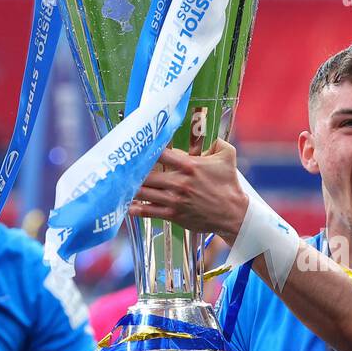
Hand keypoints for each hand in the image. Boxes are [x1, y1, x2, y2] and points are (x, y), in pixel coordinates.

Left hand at [131, 139, 249, 241]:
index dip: (146, 149)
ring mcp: (175, 200)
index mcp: (189, 166)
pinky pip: (149, 211)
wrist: (233, 214)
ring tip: (118, 184)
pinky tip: (126, 205)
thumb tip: (208, 135)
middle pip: (147, 174)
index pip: (160, 154)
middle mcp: (179, 182)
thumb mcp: (228, 156)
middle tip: (120, 166)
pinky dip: (136, 209)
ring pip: (144, 192)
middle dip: (133, 171)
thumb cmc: (230, 185)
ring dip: (130, 188)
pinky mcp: (174, 214)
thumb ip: (217, 142)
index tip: (136, 147)